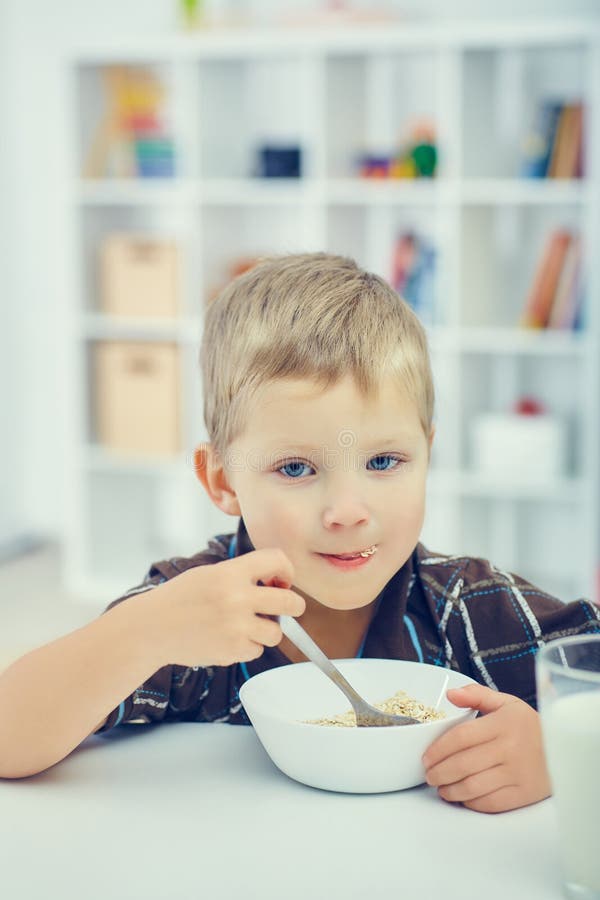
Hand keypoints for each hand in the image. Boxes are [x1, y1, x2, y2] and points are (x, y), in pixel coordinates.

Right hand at [138, 548, 304, 668]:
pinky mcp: (232, 650)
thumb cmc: (181, 598)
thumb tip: (280, 584)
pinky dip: (248, 647)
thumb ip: (243, 575)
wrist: (152, 627)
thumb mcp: (210, 574)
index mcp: (231, 572)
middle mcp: (236, 598)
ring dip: (267, 630)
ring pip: (277, 632)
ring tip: (248, 625)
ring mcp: (236, 626)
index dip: (286, 571)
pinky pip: (257, 650)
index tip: (280, 581)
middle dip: (293, 606)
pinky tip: (230, 639)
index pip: (278, 561)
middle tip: (285, 608)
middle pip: (290, 602)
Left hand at [422, 683, 550, 813]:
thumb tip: (451, 694)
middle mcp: (508, 749)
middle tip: (429, 775)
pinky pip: (489, 802)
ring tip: (441, 788)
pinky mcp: (522, 794)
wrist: (565, 751)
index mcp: (502, 724)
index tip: (426, 757)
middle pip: (462, 764)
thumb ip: (476, 695)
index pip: (460, 738)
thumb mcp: (506, 703)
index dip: (437, 750)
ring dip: (450, 790)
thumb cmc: (529, 727)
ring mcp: (516, 774)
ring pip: (472, 787)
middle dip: (438, 773)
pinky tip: (462, 797)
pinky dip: (470, 802)